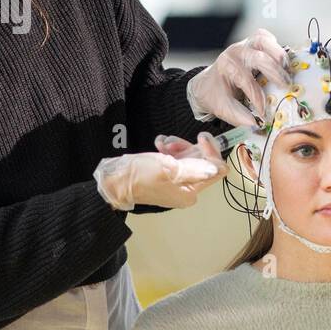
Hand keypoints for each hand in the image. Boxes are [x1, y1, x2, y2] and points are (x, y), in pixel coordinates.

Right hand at [93, 145, 222, 210]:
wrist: (112, 179)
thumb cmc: (138, 176)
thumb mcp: (168, 169)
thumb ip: (194, 168)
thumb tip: (218, 169)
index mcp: (190, 192)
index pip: (216, 170)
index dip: (211, 152)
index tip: (200, 137)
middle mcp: (186, 188)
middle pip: (203, 161)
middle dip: (190, 147)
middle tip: (173, 143)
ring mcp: (176, 180)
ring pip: (188, 155)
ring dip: (177, 145)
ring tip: (162, 144)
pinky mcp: (166, 173)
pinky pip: (176, 157)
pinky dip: (169, 148)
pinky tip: (158, 145)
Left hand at [186, 28, 289, 128]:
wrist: (208, 83)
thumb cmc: (216, 94)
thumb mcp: (222, 108)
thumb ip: (237, 116)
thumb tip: (254, 122)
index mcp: (226, 67)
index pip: (245, 80)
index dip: (257, 97)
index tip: (265, 111)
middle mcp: (235, 53)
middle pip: (258, 57)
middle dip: (274, 72)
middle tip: (286, 86)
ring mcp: (244, 45)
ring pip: (262, 40)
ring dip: (278, 54)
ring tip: (287, 69)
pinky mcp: (252, 43)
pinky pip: (266, 37)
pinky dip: (275, 46)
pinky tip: (282, 60)